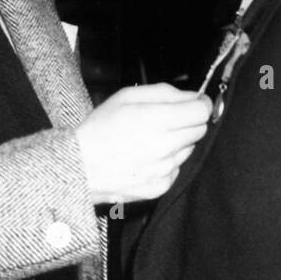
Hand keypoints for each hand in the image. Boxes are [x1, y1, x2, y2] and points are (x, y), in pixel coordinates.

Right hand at [76, 83, 210, 204]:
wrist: (78, 166)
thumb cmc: (100, 128)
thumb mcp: (127, 96)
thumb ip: (165, 92)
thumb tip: (194, 96)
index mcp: (158, 121)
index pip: (202, 111)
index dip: (201, 103)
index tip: (195, 102)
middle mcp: (166, 147)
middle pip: (199, 130)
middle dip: (188, 121)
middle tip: (165, 120)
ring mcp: (164, 170)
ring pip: (188, 149)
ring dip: (176, 142)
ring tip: (148, 140)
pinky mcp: (160, 186)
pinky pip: (176, 169)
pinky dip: (166, 162)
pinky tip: (145, 158)